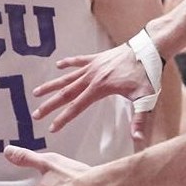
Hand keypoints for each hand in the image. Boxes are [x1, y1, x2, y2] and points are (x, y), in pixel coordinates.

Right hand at [31, 42, 152, 132]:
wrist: (150, 47)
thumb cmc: (148, 73)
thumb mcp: (146, 98)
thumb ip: (140, 119)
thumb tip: (138, 139)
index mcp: (100, 88)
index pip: (77, 107)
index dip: (63, 119)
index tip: (51, 128)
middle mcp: (92, 76)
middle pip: (66, 93)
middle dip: (49, 105)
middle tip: (36, 115)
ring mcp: (93, 66)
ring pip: (67, 77)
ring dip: (51, 86)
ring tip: (36, 92)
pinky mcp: (97, 58)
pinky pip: (78, 61)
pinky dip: (67, 63)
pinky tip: (58, 65)